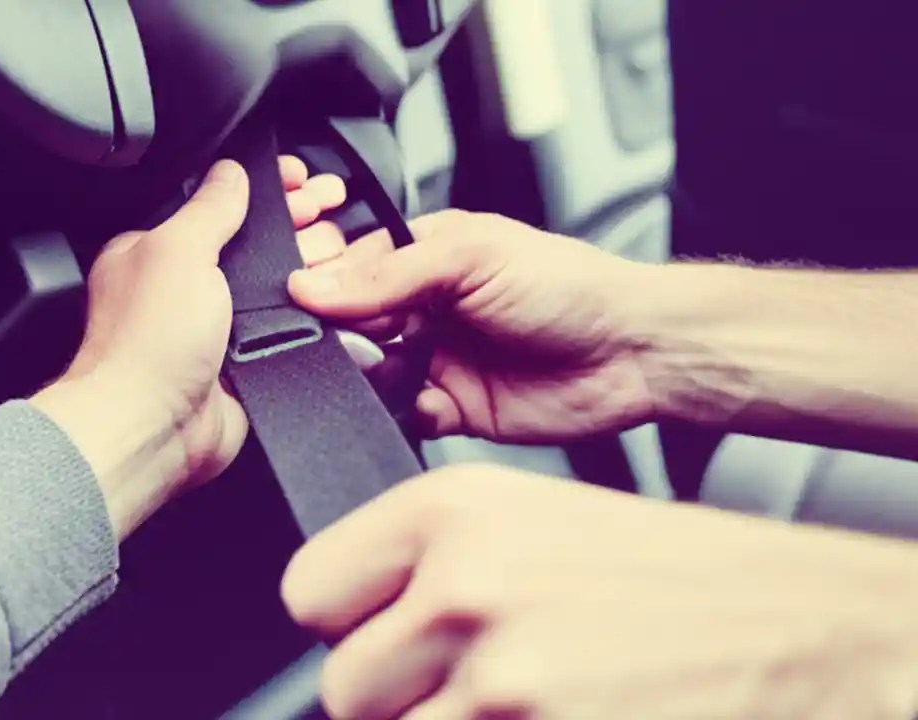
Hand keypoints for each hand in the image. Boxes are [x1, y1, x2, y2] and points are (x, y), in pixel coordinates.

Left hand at [34, 157, 345, 536]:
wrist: (154, 429)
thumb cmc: (144, 343)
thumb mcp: (178, 248)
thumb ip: (211, 206)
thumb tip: (230, 172)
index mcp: (159, 251)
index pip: (220, 205)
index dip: (266, 189)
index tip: (302, 179)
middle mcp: (186, 289)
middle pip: (257, 243)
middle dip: (298, 222)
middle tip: (330, 207)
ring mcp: (217, 330)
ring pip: (277, 289)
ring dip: (311, 268)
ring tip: (341, 249)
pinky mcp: (243, 366)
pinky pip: (286, 334)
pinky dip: (312, 318)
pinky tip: (334, 300)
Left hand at [283, 465, 917, 718]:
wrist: (792, 627)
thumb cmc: (664, 577)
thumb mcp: (527, 524)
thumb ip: (425, 561)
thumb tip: (346, 617)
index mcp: (451, 510)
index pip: (306, 590)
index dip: (342, 624)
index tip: (375, 636)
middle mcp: (465, 588)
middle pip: (344, 686)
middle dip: (395, 697)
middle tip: (468, 682)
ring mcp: (501, 683)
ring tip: (519, 703)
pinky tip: (554, 718)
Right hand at [289, 209, 656, 441]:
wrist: (633, 353)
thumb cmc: (570, 286)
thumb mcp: (470, 259)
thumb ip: (387, 275)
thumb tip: (313, 286)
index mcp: (425, 256)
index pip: (349, 268)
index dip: (324, 285)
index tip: (306, 301)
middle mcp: (426, 306)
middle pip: (352, 324)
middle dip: (344, 336)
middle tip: (356, 340)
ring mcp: (438, 358)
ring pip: (373, 373)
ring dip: (371, 378)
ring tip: (392, 371)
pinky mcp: (455, 407)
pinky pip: (407, 414)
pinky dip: (408, 412)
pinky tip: (430, 401)